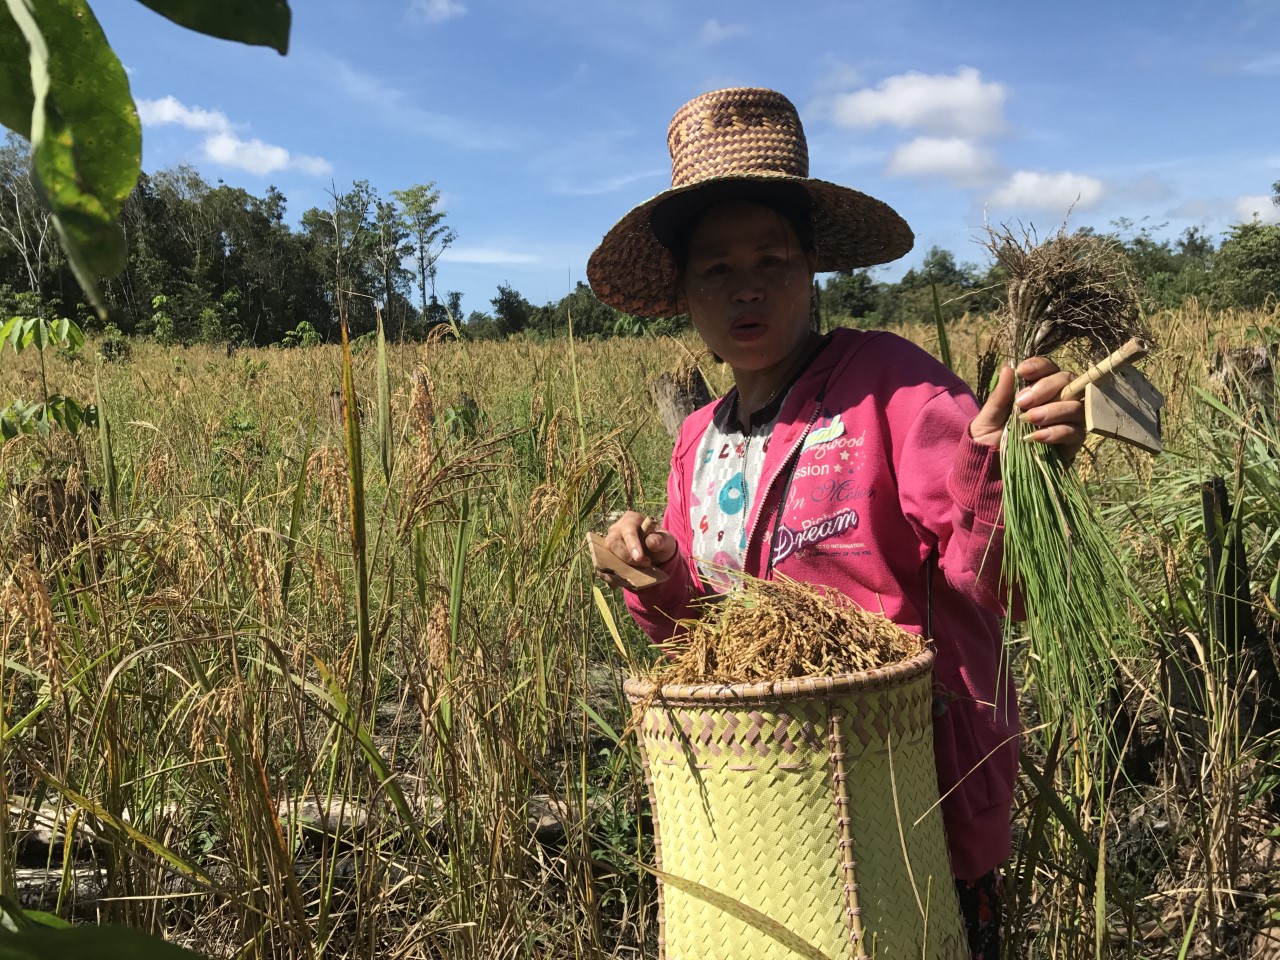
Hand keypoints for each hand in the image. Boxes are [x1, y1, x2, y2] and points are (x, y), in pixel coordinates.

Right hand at [594, 511, 677, 590]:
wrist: (655, 554)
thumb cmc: (660, 542)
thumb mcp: (666, 540)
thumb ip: (661, 540)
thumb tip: (651, 542)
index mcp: (631, 520)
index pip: (628, 530)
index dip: (632, 544)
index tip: (639, 558)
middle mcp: (616, 530)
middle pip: (612, 542)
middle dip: (626, 557)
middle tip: (644, 565)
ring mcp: (609, 544)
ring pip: (604, 555)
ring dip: (616, 568)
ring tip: (631, 577)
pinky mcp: (606, 557)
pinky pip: (602, 567)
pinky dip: (610, 577)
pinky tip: (619, 583)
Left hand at [970, 357, 1085, 461]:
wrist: (991, 468)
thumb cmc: (991, 437)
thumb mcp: (989, 416)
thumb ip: (1000, 395)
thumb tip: (1008, 368)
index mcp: (1039, 389)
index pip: (1049, 368)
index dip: (1039, 366)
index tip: (1022, 371)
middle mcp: (1058, 401)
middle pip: (1067, 381)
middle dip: (1045, 388)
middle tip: (1022, 402)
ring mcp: (1068, 421)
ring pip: (1075, 406)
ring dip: (1052, 410)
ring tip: (1028, 420)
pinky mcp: (1072, 443)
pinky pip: (1076, 432)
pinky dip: (1056, 432)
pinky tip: (1036, 437)